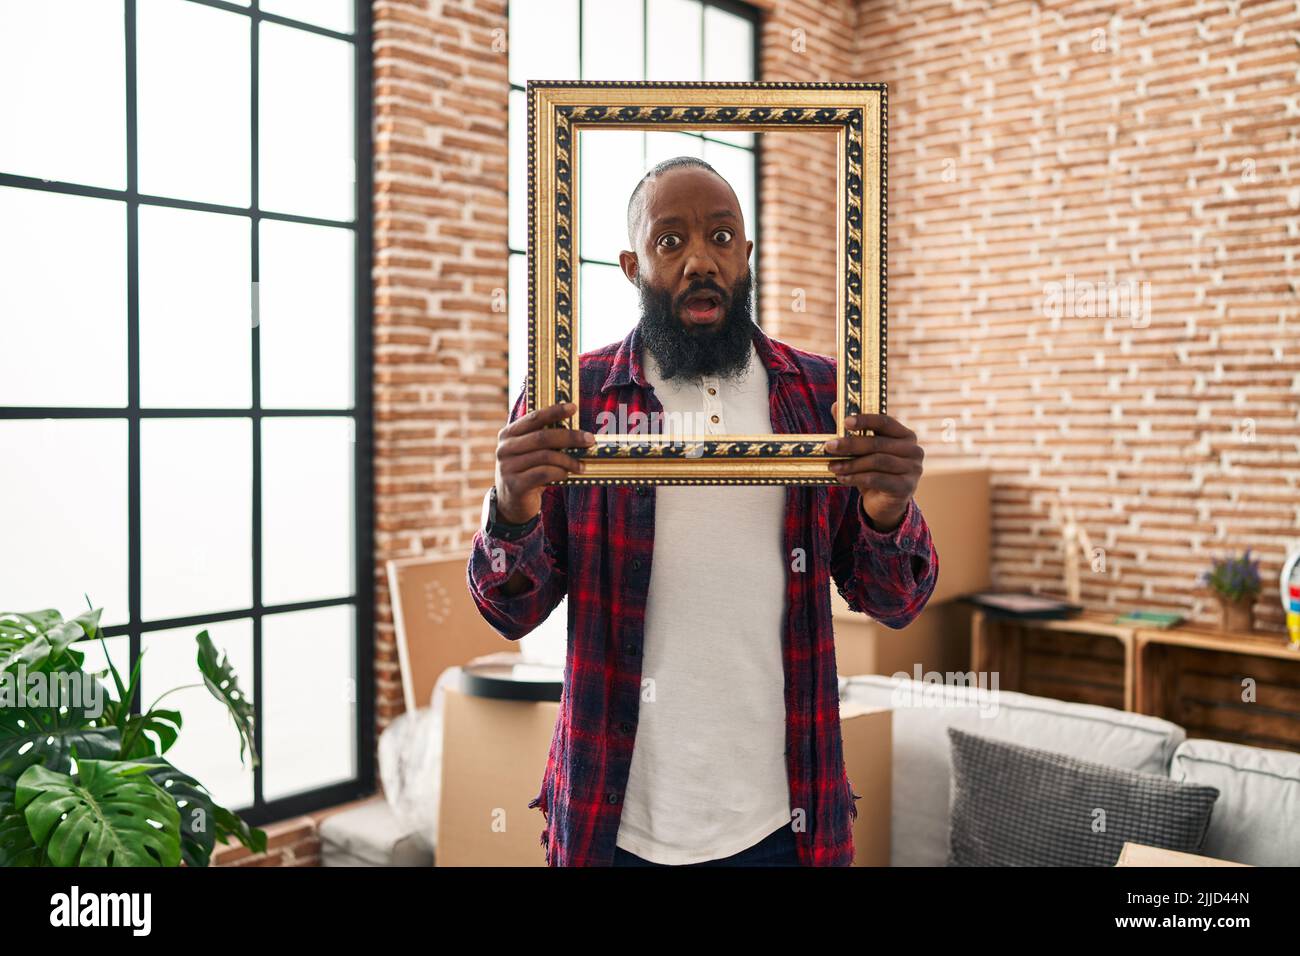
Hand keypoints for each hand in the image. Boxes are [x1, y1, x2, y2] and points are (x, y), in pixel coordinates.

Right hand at [494, 401, 594, 523]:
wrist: (511, 504)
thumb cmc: (527, 473)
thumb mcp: (531, 454)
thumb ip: (545, 441)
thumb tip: (577, 432)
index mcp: (508, 434)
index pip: (534, 418)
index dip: (554, 411)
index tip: (573, 408)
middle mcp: (505, 448)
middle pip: (542, 437)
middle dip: (569, 437)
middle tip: (589, 439)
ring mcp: (507, 467)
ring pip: (545, 456)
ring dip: (568, 460)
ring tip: (582, 465)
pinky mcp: (514, 485)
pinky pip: (543, 474)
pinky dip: (559, 473)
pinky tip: (567, 474)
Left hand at [826, 403, 923, 532]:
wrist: (886, 503)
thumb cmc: (875, 471)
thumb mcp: (864, 451)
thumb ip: (853, 429)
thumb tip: (835, 406)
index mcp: (905, 435)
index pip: (885, 422)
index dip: (865, 420)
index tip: (845, 422)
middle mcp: (913, 450)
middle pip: (878, 443)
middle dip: (850, 444)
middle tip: (829, 447)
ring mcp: (913, 469)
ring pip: (877, 462)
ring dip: (851, 464)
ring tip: (832, 466)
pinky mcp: (906, 487)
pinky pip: (877, 479)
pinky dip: (856, 478)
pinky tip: (842, 478)